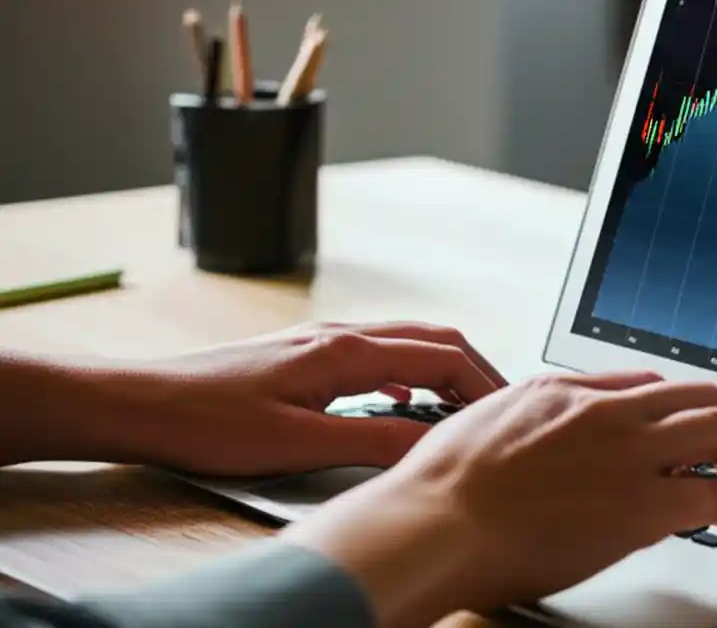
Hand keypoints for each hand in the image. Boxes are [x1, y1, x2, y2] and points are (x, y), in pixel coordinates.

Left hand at [67, 321, 502, 474]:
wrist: (143, 403)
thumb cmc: (207, 421)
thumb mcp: (299, 444)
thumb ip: (373, 443)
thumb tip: (433, 447)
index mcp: (346, 351)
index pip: (442, 355)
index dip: (483, 383)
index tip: (506, 412)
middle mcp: (339, 335)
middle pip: (432, 339)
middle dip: (474, 371)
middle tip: (499, 408)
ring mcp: (321, 342)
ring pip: (405, 343)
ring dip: (443, 370)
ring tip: (461, 408)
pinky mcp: (304, 357)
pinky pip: (376, 354)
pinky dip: (407, 373)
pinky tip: (400, 400)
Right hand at [282, 371, 716, 626]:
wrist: (436, 521)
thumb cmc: (446, 483)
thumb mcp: (493, 418)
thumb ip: (540, 413)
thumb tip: (565, 420)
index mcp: (569, 389)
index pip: (651, 384)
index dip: (675, 416)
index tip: (682, 444)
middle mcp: (609, 413)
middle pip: (703, 397)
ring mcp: (629, 455)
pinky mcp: (640, 507)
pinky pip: (711, 495)